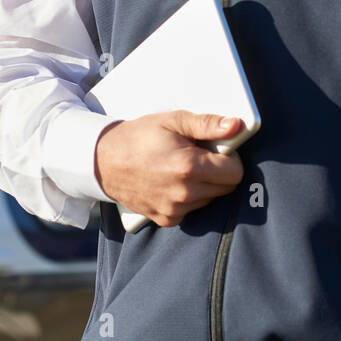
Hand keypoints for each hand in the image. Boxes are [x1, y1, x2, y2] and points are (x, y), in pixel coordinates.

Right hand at [93, 111, 243, 227]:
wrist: (104, 161)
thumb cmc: (139, 137)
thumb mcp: (173, 121)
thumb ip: (208, 124)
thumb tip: (236, 126)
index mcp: (189, 167)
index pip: (235, 172)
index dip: (230, 158)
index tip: (216, 150)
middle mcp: (184, 193)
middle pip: (226, 188)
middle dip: (219, 172)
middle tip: (199, 157)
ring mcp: (175, 209)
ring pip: (210, 199)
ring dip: (205, 185)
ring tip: (182, 168)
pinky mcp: (166, 219)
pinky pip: (192, 210)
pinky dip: (189, 197)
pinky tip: (172, 182)